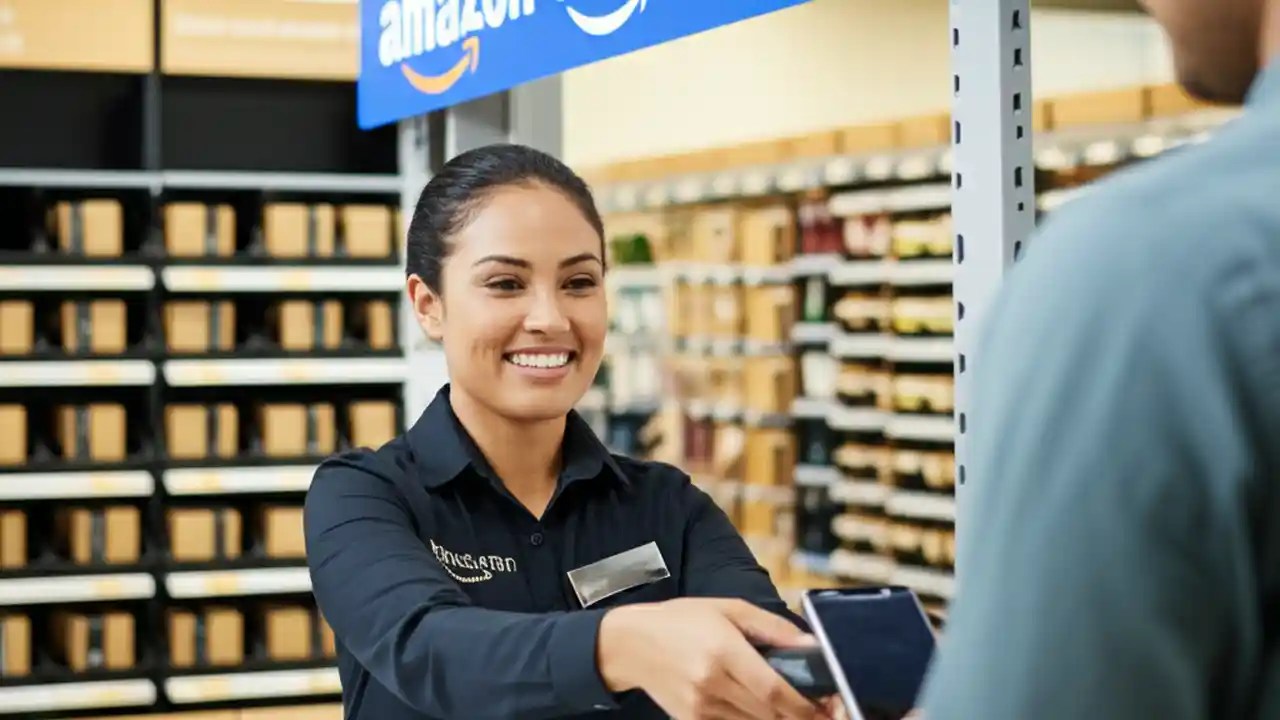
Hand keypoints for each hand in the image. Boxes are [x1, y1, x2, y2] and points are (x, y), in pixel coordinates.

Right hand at [598, 598, 833, 719]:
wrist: (632, 645)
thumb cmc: (682, 620)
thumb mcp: (728, 609)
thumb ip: (772, 627)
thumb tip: (812, 645)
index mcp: (724, 652)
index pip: (775, 691)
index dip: (806, 706)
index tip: (828, 705)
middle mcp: (712, 684)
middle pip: (770, 715)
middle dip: (801, 716)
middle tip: (824, 711)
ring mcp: (700, 708)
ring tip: (794, 710)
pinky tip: (763, 712)